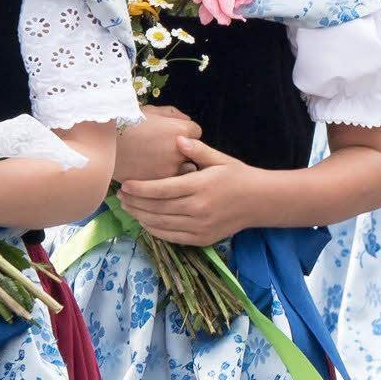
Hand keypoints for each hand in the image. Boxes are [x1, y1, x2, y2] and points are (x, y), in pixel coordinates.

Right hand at [115, 104, 201, 183]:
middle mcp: (179, 151)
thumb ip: (171, 114)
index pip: (195, 132)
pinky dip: (162, 180)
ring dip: (176, 169)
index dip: (184, 132)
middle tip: (165, 151)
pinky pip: (168, 184)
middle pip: (192, 154)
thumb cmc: (123, 121)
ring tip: (158, 164)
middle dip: (183, 153)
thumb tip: (185, 121)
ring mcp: (169, 170)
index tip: (172, 134)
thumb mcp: (149, 110)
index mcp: (180, 130)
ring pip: (183, 172)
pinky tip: (149, 173)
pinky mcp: (157, 184)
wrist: (99, 141)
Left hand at [116, 136, 264, 246]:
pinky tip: (145, 221)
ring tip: (128, 208)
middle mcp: (198, 209)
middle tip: (120, 196)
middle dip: (134, 203)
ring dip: (140, 216)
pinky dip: (154, 230)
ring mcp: (200, 226)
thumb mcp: (220, 159)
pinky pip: (171, 236)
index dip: (139, 188)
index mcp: (200, 186)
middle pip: (156, 208)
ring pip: (160, 224)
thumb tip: (177, 140)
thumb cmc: (238, 176)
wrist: (260, 201)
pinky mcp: (201, 238)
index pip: (161, 189)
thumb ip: (197, 150)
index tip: (125, 184)